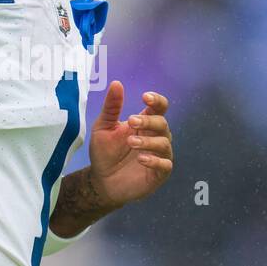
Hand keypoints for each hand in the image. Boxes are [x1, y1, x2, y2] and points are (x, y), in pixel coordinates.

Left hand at [86, 81, 173, 208]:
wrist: (101, 181)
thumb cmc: (104, 152)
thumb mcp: (103, 127)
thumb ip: (111, 107)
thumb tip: (116, 83)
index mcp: (145, 123)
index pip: (159, 107)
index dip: (157, 100)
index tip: (145, 97)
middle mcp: (156, 137)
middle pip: (162, 123)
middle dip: (148, 121)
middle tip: (131, 122)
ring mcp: (159, 155)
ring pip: (164, 143)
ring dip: (148, 141)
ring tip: (131, 143)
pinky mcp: (159, 173)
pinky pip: (165, 165)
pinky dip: (155, 160)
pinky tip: (141, 159)